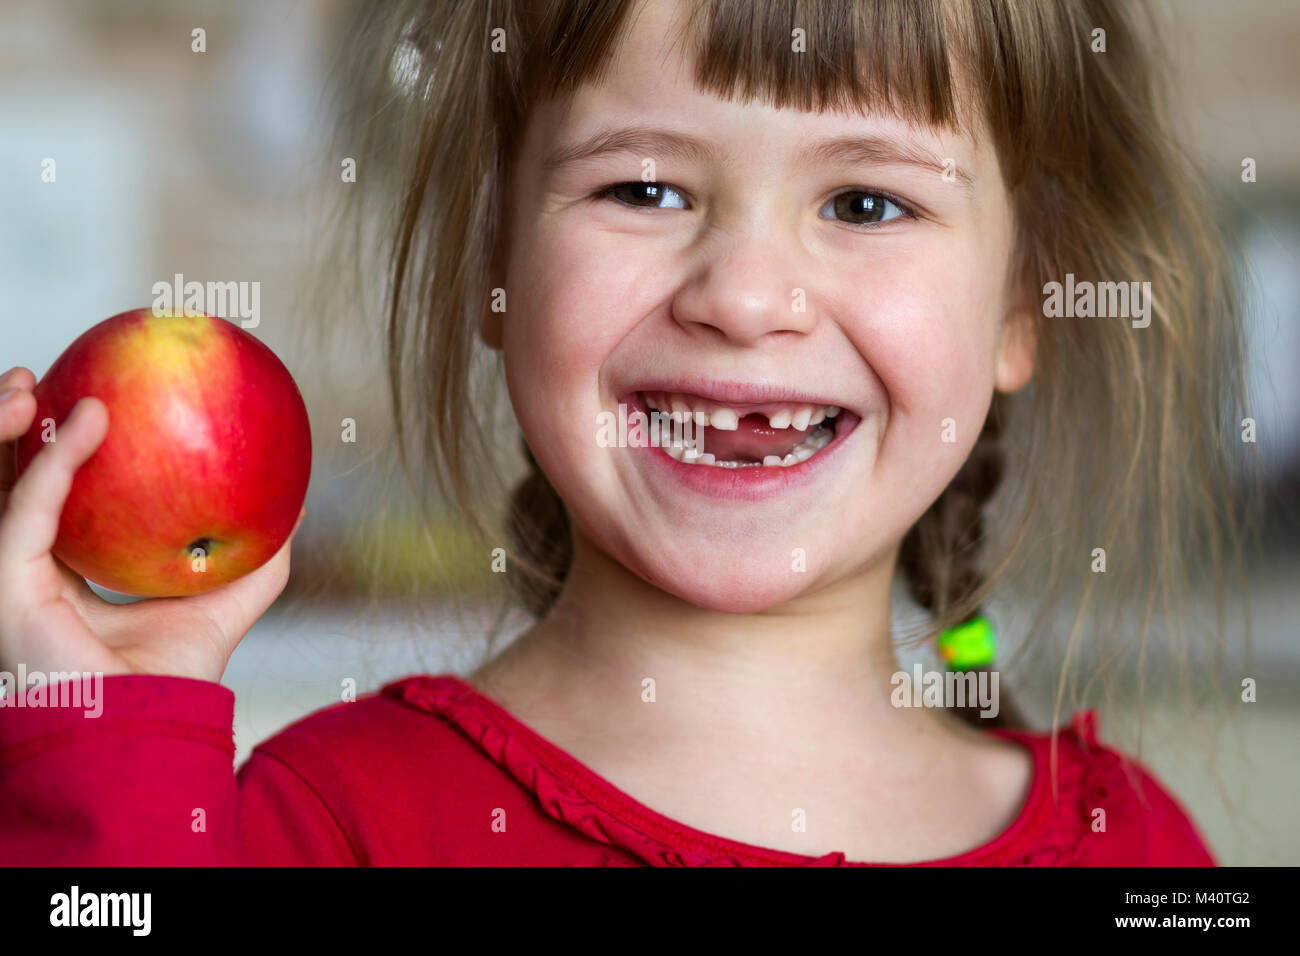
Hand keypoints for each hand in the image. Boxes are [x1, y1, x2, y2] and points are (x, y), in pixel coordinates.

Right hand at [0, 366, 303, 682]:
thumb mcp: (227, 596)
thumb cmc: (180, 675)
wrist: (154, 726)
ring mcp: (8, 582)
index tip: (79, 398)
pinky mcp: (6, 588)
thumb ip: (258, 553)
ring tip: (32, 381)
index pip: (38, 501)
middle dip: (0, 428)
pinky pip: (24, 510)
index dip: (44, 449)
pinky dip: (53, 460)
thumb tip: (299, 503)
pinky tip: (90, 419)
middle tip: (36, 379)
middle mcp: (23, 576)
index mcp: (57, 578)